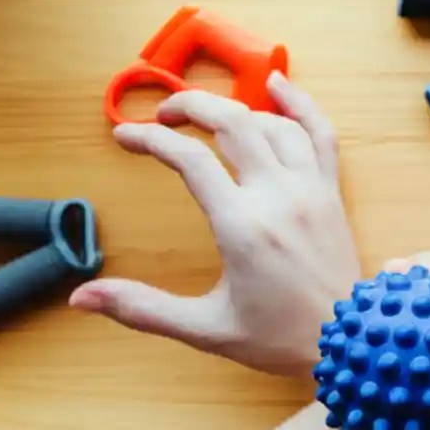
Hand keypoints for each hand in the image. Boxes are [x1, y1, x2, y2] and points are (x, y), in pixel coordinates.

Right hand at [71, 73, 359, 378]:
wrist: (348, 343)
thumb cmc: (280, 339)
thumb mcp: (206, 330)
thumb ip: (144, 309)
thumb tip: (81, 299)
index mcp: (241, 227)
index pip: (189, 159)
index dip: (150, 140)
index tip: (126, 138)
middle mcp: (277, 197)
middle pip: (231, 122)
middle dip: (190, 106)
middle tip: (162, 115)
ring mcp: (309, 190)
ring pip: (272, 124)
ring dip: (235, 108)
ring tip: (206, 114)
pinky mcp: (331, 193)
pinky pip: (320, 134)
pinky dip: (300, 105)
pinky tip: (278, 86)